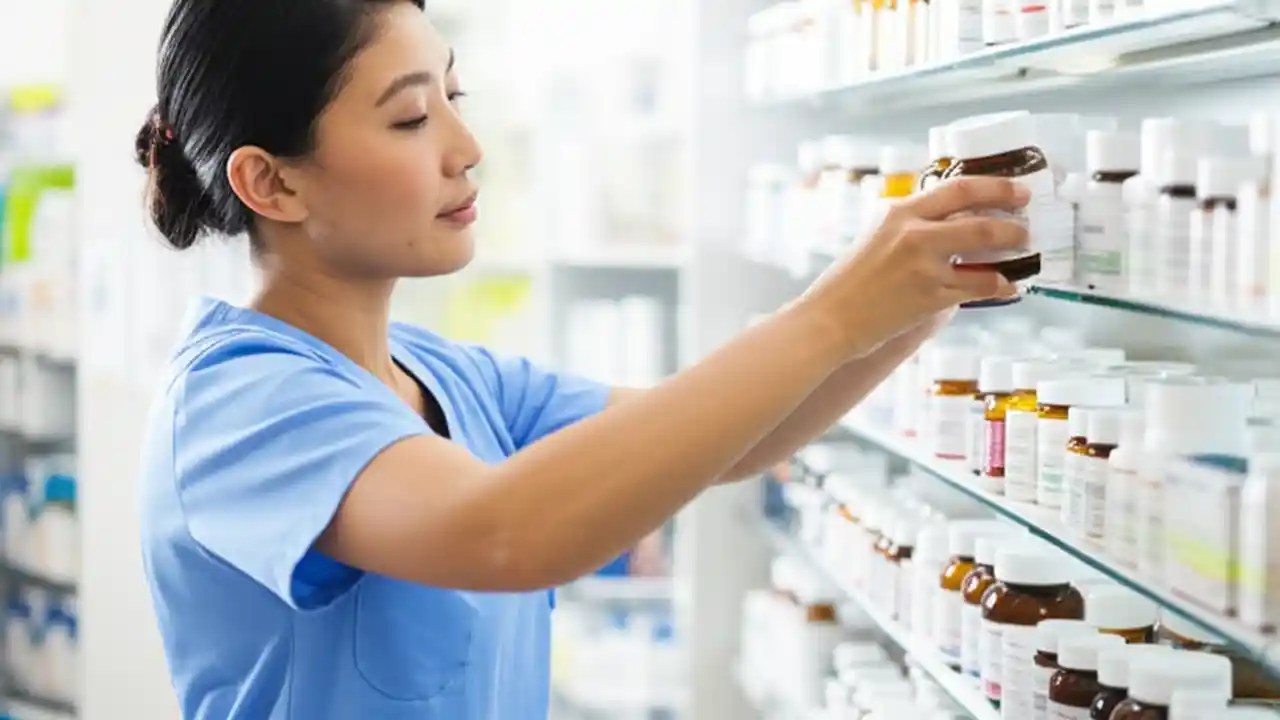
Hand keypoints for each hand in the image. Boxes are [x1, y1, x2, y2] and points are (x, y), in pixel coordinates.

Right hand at [799, 176, 1029, 358]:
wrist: (829, 320)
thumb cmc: (848, 284)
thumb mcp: (876, 238)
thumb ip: (909, 226)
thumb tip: (948, 222)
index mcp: (898, 213)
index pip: (957, 188)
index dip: (995, 186)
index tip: (1017, 189)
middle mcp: (913, 233)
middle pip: (978, 213)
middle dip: (1012, 214)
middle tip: (1028, 220)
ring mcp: (924, 264)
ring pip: (985, 246)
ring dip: (1013, 247)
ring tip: (1023, 251)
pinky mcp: (931, 295)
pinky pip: (979, 286)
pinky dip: (1000, 285)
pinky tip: (1009, 286)